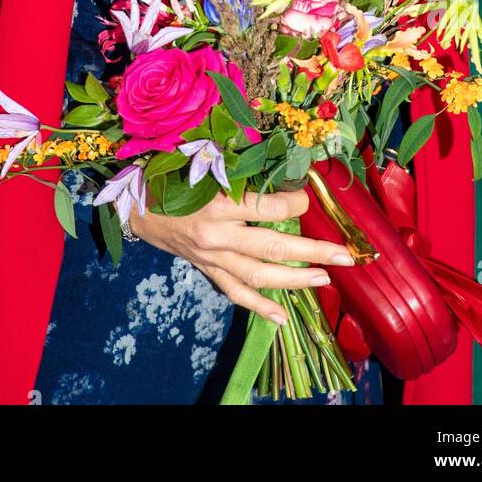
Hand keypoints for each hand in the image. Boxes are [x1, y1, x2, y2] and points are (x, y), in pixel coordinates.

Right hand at [128, 186, 354, 325]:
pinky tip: (281, 318)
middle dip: (312, 252)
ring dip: (295, 280)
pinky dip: (259, 306)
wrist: (136, 205)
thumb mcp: (203, 163)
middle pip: (272, 246)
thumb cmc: (172, 175)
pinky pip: (235, 292)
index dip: (295, 203)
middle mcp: (217, 235)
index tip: (308, 198)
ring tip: (324, 280)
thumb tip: (282, 165)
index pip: (266, 207)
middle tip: (344, 255)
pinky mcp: (206, 270)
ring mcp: (211, 257)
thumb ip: (238, 166)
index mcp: (217, 202)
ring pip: (259, 275)